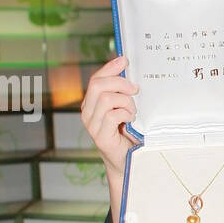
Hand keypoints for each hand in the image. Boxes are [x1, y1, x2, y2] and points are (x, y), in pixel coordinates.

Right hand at [80, 53, 141, 178]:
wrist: (128, 162)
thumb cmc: (129, 135)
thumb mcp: (126, 109)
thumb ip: (124, 93)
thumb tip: (130, 71)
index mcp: (92, 103)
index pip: (96, 79)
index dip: (110, 68)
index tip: (125, 60)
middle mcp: (87, 113)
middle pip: (98, 85)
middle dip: (120, 83)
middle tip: (135, 90)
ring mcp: (92, 125)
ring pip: (106, 98)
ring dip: (126, 102)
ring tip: (133, 112)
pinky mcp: (100, 136)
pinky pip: (112, 115)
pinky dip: (126, 114)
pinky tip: (131, 121)